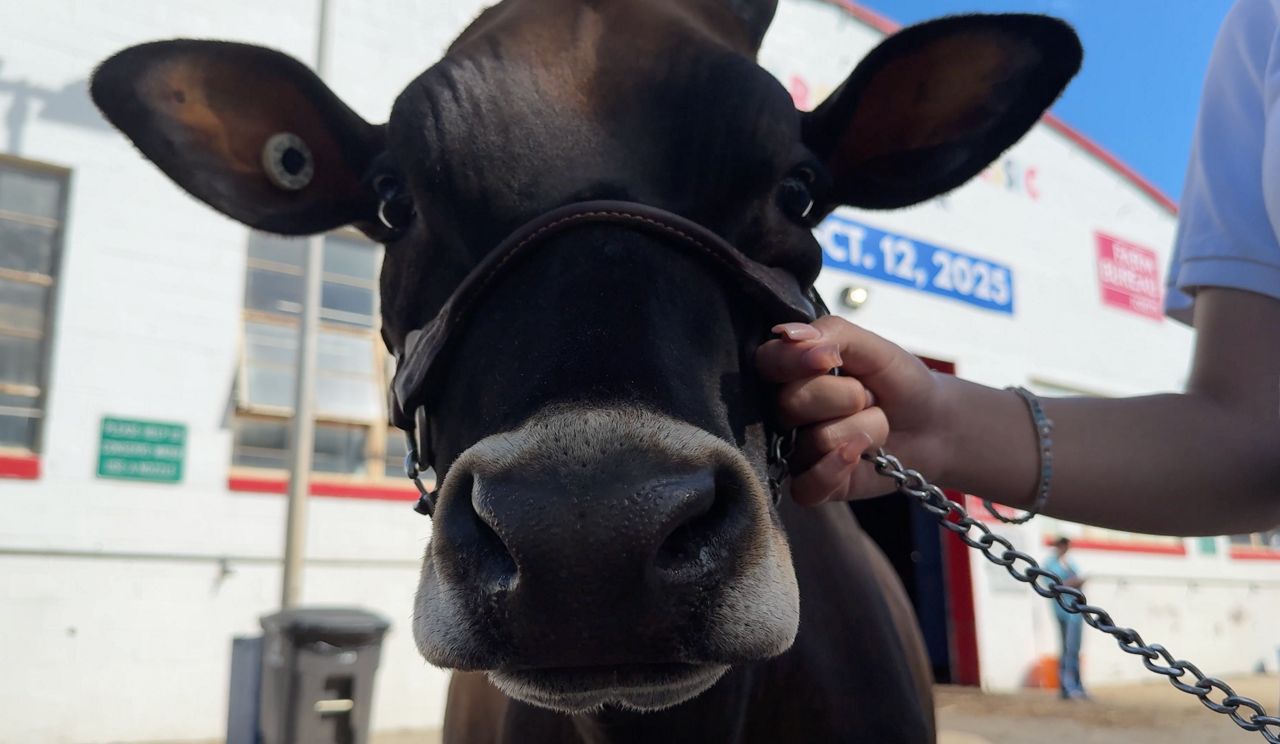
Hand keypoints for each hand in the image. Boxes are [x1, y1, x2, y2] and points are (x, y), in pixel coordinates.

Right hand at [755, 315, 947, 504]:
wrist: (934, 423)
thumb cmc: (899, 381)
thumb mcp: (873, 346)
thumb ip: (831, 333)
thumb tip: (787, 335)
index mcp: (792, 370)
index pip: (767, 362)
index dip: (794, 361)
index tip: (831, 360)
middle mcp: (786, 410)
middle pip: (791, 403)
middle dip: (846, 396)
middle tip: (868, 396)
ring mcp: (797, 449)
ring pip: (815, 441)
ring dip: (863, 428)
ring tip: (876, 422)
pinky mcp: (812, 485)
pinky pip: (808, 485)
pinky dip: (838, 469)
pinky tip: (861, 454)